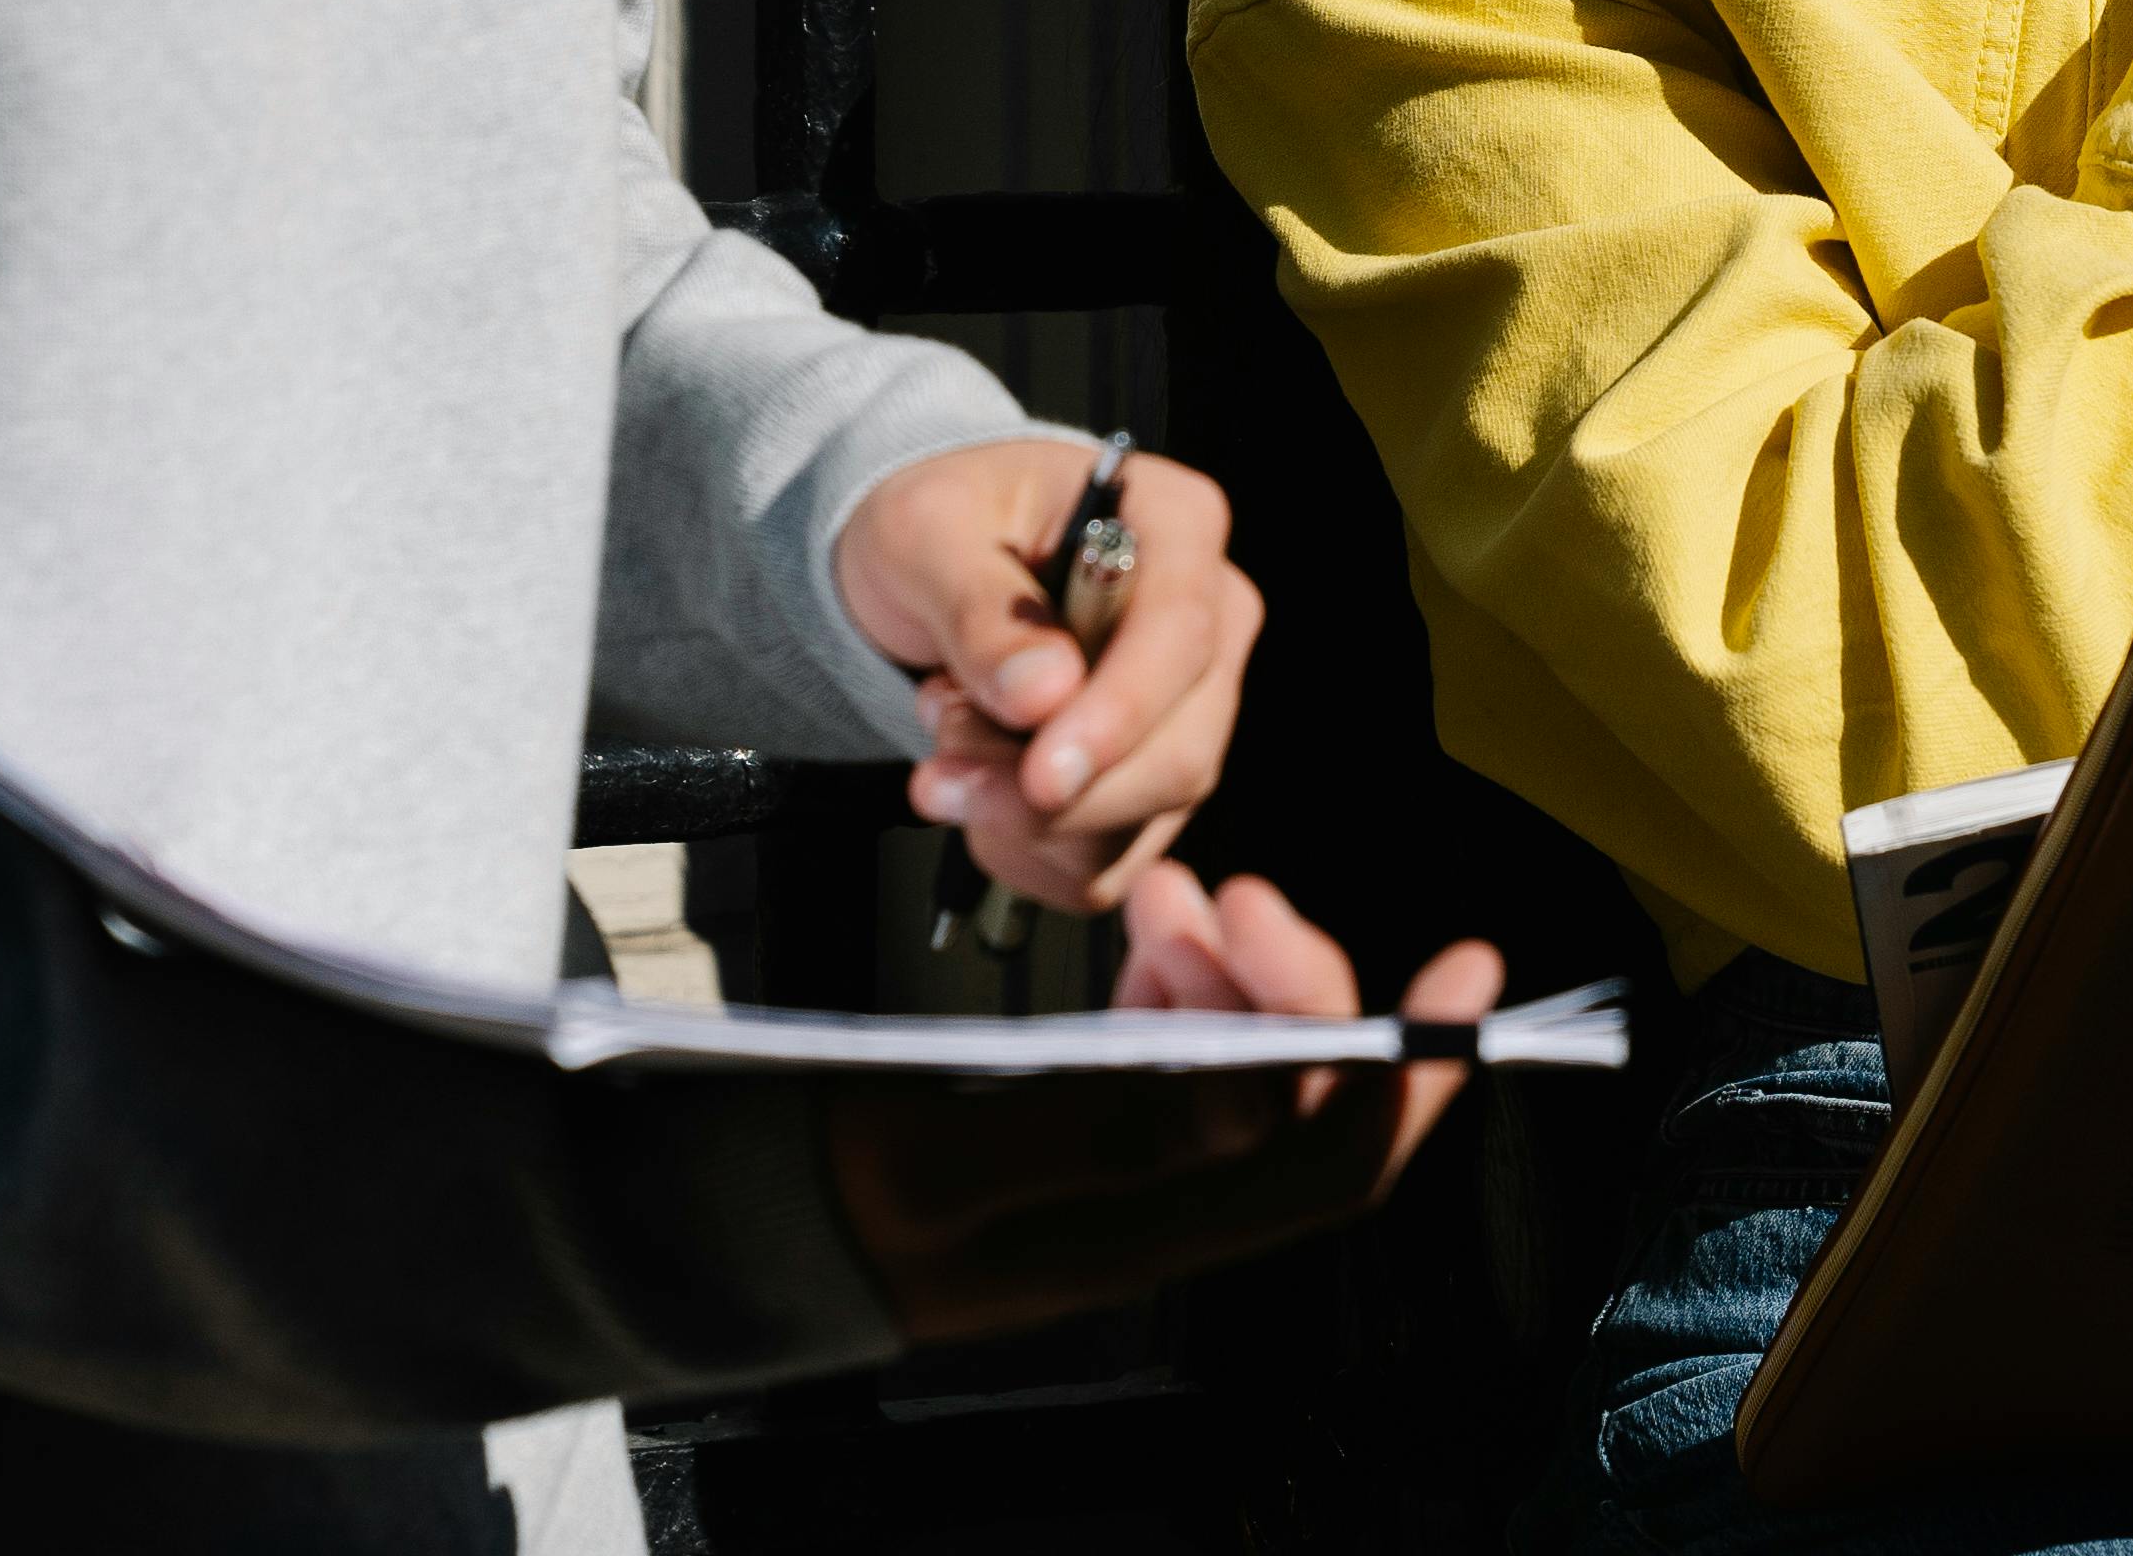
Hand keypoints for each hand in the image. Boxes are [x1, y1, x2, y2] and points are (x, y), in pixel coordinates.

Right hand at [821, 869, 1499, 1342]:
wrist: (669, 1233)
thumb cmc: (776, 1198)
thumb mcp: (932, 1152)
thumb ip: (1106, 1128)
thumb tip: (1275, 1087)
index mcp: (1120, 1241)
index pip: (1322, 1169)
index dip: (1408, 1075)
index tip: (1463, 975)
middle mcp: (1131, 1223)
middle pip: (1289, 1108)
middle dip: (1292, 986)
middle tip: (1235, 890)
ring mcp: (1097, 1181)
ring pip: (1228, 1067)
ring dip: (1228, 972)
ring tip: (1171, 894)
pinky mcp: (1056, 1139)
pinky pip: (1163, 1057)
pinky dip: (1174, 981)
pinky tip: (1145, 926)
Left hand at [833, 440, 1263, 915]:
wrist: (929, 566)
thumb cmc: (941, 524)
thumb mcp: (924, 533)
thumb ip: (979, 608)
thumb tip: (1043, 694)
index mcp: (1177, 524)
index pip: (1181, 635)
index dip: (1119, 714)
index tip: (1042, 775)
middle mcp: (1211, 620)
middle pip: (1178, 752)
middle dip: (1051, 796)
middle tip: (937, 777)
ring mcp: (1193, 708)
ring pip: (1142, 821)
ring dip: (1021, 821)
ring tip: (948, 739)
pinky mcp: (1157, 780)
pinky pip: (1109, 863)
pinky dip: (1026, 853)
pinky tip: (976, 789)